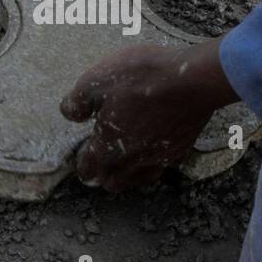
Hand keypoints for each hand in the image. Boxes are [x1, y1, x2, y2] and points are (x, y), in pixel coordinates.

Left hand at [60, 40, 238, 191]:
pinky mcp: (182, 150)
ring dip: (129, 175)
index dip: (83, 164)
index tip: (84, 157)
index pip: (89, 170)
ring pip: (138, 181)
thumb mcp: (97, 80)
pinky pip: (162, 167)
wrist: (192, 80)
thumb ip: (77, 102)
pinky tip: (154, 148)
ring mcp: (160, 159)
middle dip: (104, 175)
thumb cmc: (141, 78)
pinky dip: (153, 162)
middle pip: (113, 184)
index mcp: (108, 148)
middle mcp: (133, 161)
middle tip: (103, 159)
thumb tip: (69, 113)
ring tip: (126, 159)